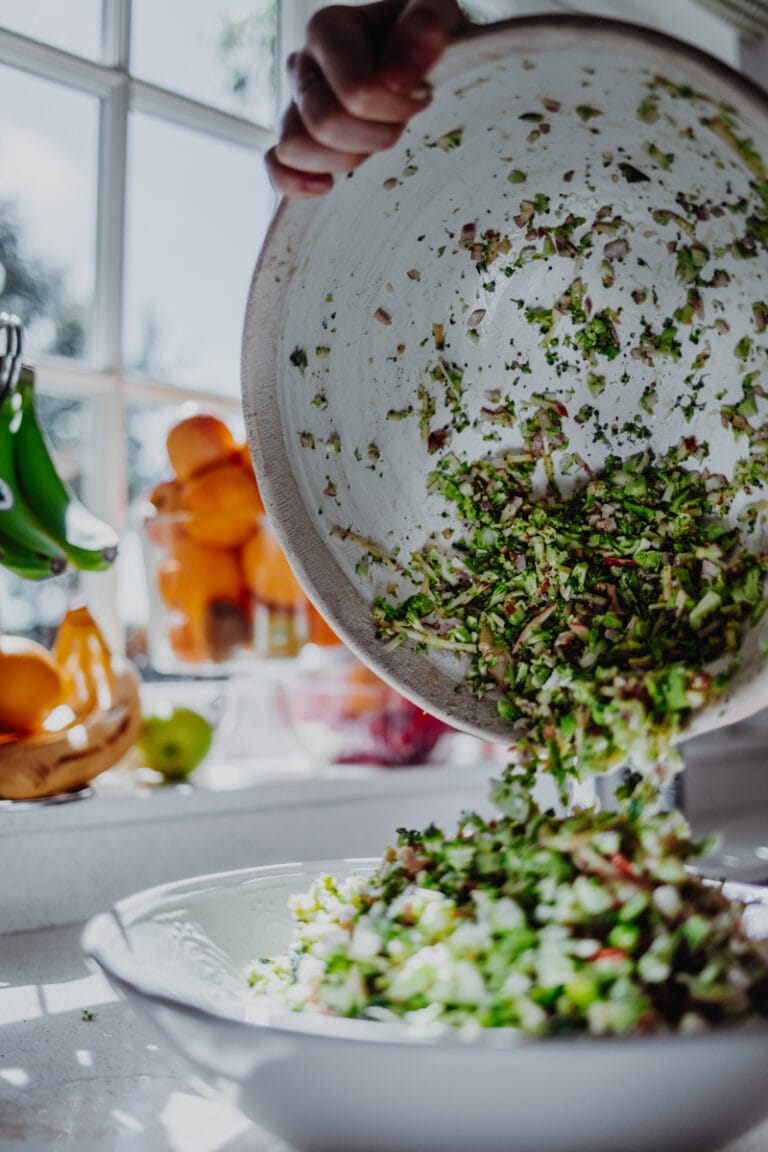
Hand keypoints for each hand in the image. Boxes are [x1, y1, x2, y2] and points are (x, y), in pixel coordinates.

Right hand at [266, 0, 467, 198]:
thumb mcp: (435, 12)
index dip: (395, 107)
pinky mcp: (296, 137)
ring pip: (295, 148)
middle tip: (404, 117)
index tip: (421, 94)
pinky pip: (277, 167)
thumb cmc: (421, 33)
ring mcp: (295, 104)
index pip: (354, 91)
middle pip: (325, 123)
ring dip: (348, 157)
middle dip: (377, 134)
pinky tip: (328, 184)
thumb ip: (424, 27)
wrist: (412, 51)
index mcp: (328, 30)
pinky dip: (296, 183)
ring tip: (377, 135)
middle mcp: (303, 65)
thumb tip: (399, 77)